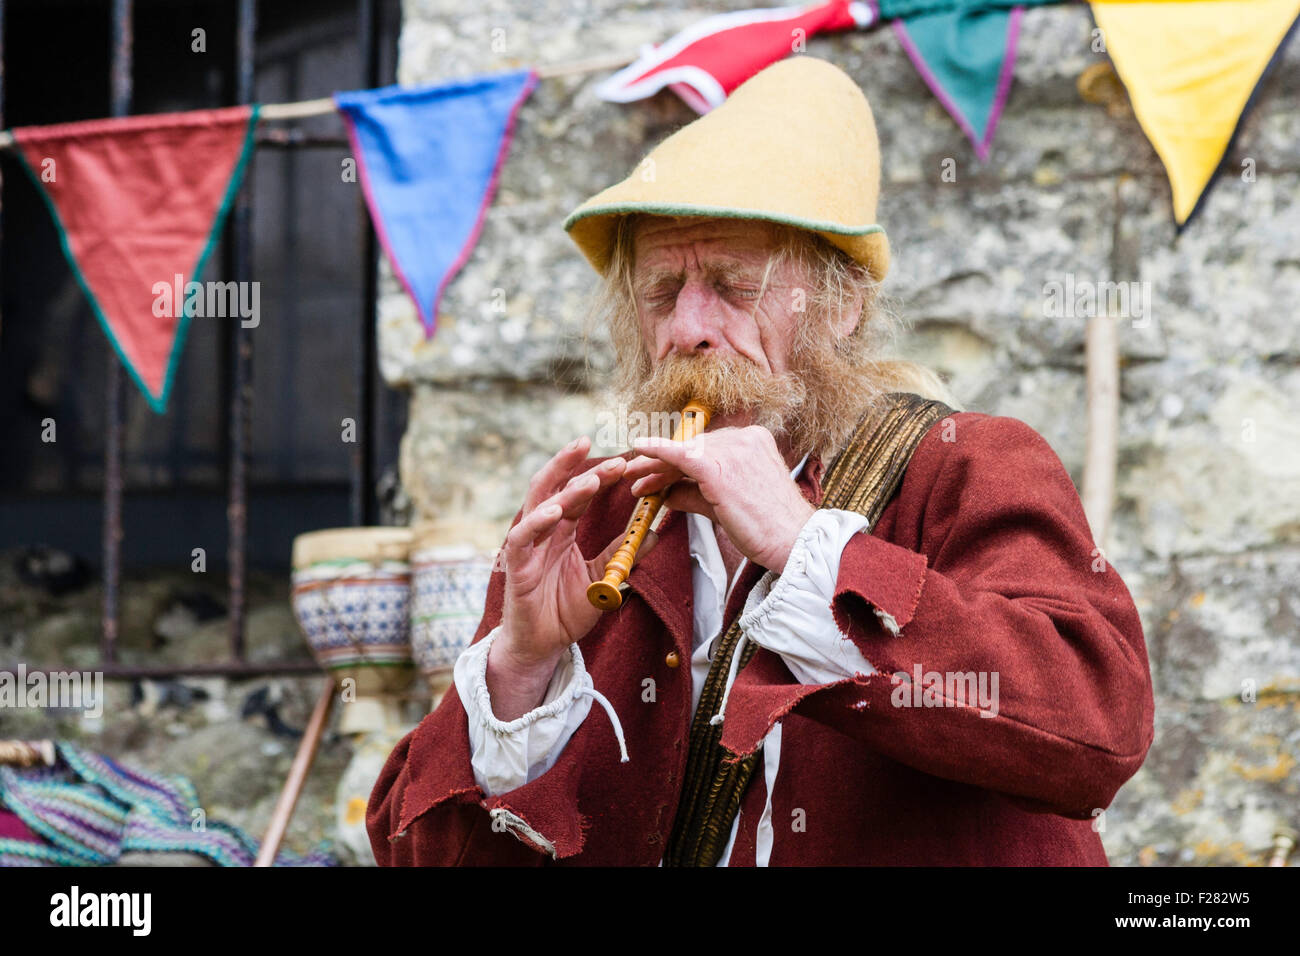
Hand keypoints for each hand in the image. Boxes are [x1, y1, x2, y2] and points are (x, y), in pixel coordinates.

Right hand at [488, 436, 626, 719]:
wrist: (543, 646)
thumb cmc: (565, 611)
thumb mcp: (603, 578)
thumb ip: (622, 553)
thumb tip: (653, 531)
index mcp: (562, 531)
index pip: (578, 493)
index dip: (598, 475)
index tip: (623, 461)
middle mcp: (543, 532)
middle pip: (553, 486)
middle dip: (570, 463)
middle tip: (591, 442)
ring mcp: (528, 546)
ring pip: (540, 505)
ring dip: (564, 488)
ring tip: (590, 477)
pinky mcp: (517, 566)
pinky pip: (523, 538)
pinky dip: (538, 522)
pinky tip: (556, 510)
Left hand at [625, 426, 814, 572]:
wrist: (793, 541)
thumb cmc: (769, 527)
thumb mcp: (728, 503)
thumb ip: (696, 493)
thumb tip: (667, 493)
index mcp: (754, 442)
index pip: (706, 447)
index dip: (677, 458)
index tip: (656, 470)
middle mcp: (745, 439)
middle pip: (693, 448)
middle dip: (663, 464)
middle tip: (637, 476)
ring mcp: (734, 450)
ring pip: (684, 454)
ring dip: (656, 467)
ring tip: (636, 481)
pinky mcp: (720, 468)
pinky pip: (681, 455)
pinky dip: (657, 451)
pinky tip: (639, 449)